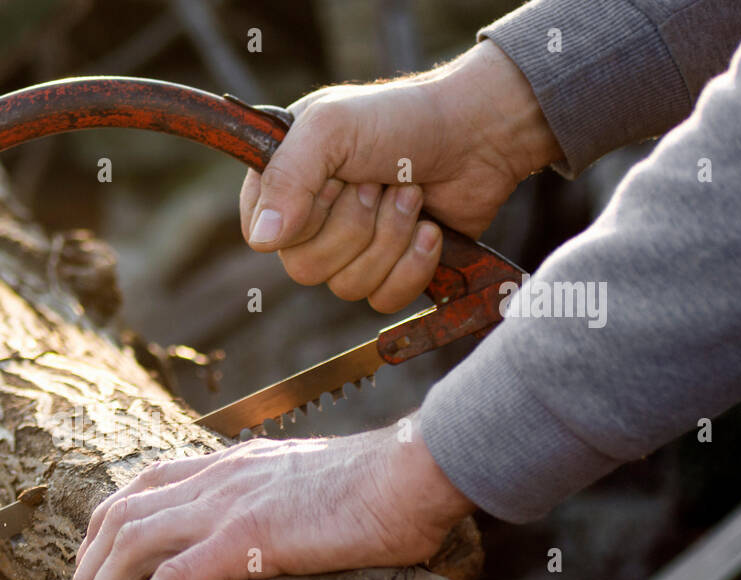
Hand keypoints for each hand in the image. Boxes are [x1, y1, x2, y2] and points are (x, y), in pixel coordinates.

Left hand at [73, 417, 475, 579]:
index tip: (95, 573)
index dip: (103, 531)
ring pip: (127, 549)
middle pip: (117, 519)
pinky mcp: (246, 541)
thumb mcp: (318, 488)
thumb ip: (287, 506)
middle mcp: (215, 479)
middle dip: (86, 575)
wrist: (416, 472)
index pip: (141, 487)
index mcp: (230, 465)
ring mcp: (226, 507)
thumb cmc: (387, 487)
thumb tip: (290, 538)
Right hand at [241, 39, 561, 311]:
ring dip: (390, 238)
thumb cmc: (400, 118)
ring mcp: (350, 250)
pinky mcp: (390, 271)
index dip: (304, 218)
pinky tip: (429, 229)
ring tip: (411, 195)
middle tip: (380, 184)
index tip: (337, 180)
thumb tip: (263, 240)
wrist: (478, 132)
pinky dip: (412, 266)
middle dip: (356, 226)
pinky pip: (383, 301)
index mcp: (283, 184)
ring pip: (346, 287)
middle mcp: (309, 222)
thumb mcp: (331, 128)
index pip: (262, 237)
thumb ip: (287, 178)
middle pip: (305, 270)